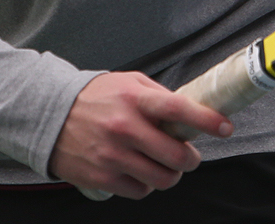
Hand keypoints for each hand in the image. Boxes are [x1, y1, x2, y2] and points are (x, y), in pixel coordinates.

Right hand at [48, 71, 232, 198]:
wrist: (49, 114)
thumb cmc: (95, 97)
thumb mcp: (127, 82)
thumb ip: (159, 95)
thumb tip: (192, 111)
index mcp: (134, 99)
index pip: (179, 110)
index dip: (207, 121)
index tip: (225, 127)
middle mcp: (124, 128)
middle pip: (177, 156)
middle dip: (190, 159)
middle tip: (187, 155)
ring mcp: (112, 155)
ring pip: (163, 179)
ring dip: (171, 175)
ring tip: (164, 165)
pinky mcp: (102, 177)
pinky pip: (140, 191)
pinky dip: (146, 184)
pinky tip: (139, 171)